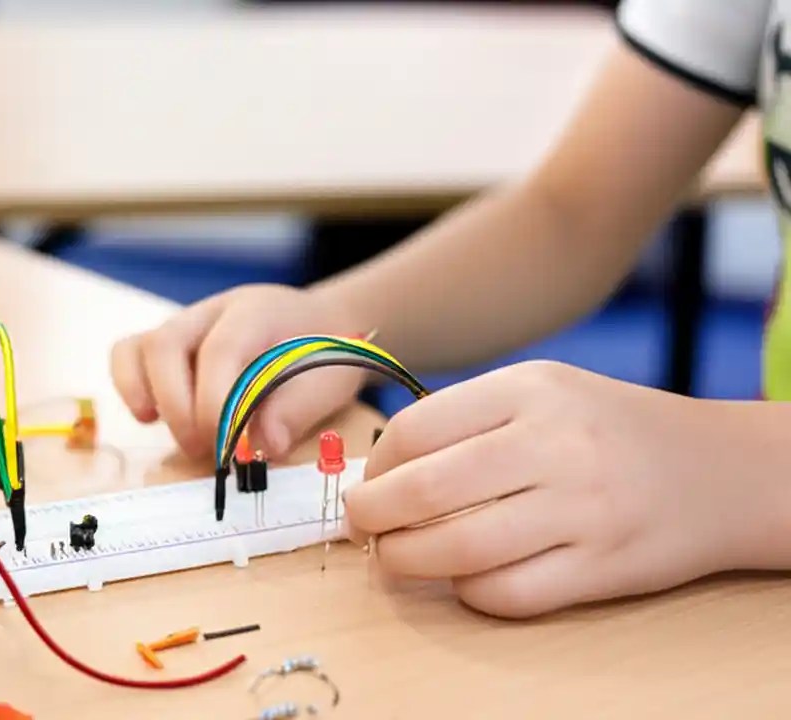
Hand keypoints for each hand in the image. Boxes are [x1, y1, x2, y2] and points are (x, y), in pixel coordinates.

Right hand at [110, 284, 362, 459]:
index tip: (231, 451)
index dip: (217, 404)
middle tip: (206, 451)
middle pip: (165, 345)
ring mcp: (184, 326)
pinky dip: (131, 388)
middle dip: (178, 408)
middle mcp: (210, 312)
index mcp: (254, 312)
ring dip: (144, 397)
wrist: (320, 325)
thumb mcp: (329, 379)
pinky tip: (152, 417)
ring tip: (178, 436)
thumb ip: (297, 410)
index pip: (221, 351)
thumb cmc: (323, 353)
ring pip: (137, 348)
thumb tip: (263, 447)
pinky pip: (129, 357)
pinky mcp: (168, 345)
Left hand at [344, 360, 758, 618]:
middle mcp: (554, 444)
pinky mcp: (602, 568)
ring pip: (457, 548)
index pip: (414, 431)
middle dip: (370, 516)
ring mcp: (582, 509)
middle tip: (362, 525)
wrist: (718, 469)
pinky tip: (465, 577)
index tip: (365, 484)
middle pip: (423, 491)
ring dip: (406, 560)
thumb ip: (463, 421)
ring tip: (396, 555)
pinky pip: (506, 593)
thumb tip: (375, 471)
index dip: (373, 467)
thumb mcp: (540, 392)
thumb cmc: (605, 429)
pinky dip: (468, 591)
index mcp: (529, 390)